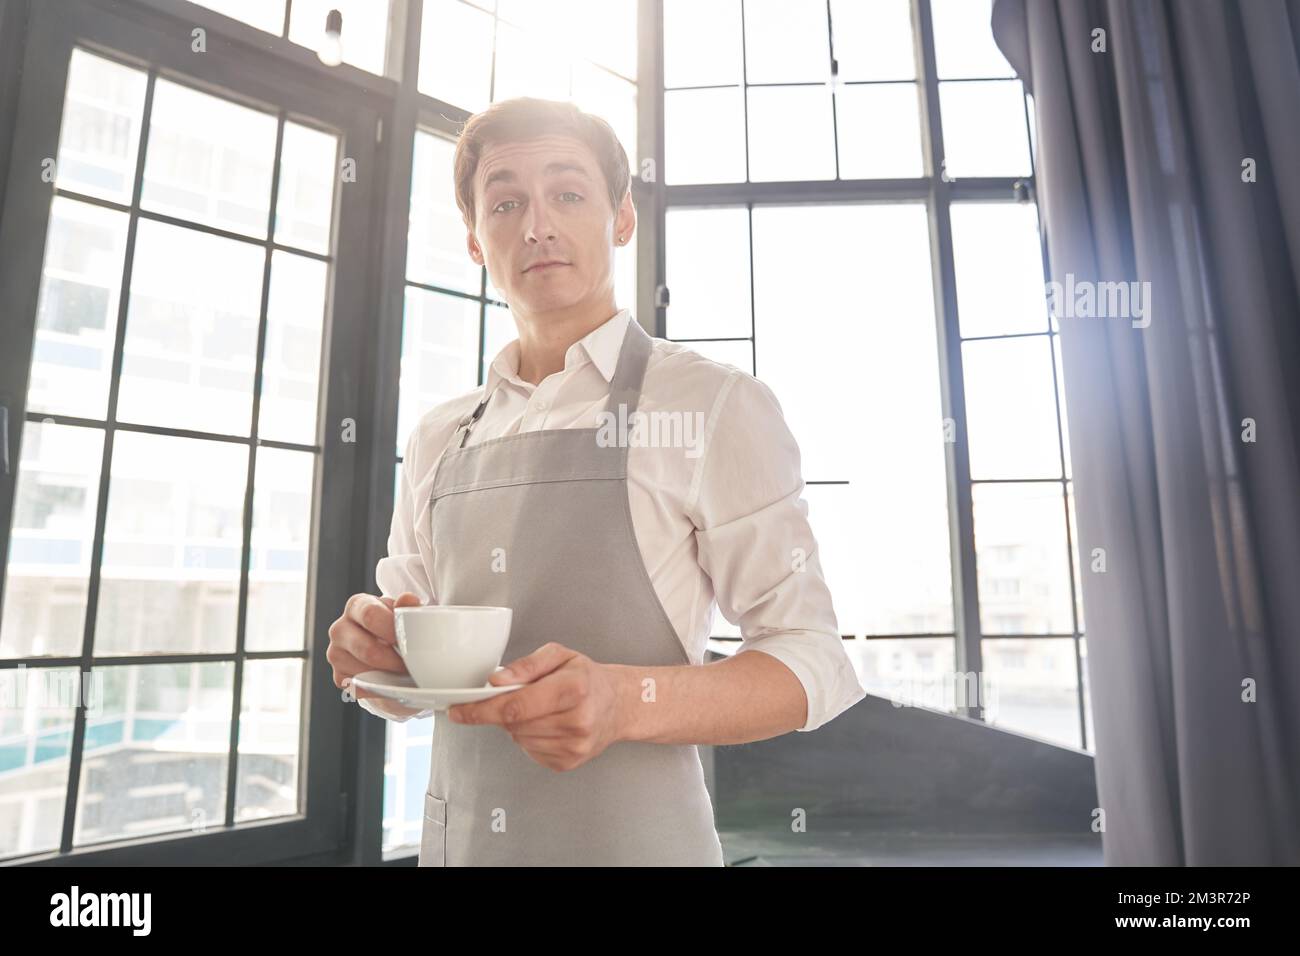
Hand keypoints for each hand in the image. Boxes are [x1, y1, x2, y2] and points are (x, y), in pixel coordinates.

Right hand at [327, 591, 421, 702]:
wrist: (387, 647)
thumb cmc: (395, 625)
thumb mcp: (403, 612)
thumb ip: (407, 607)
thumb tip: (409, 600)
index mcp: (357, 606)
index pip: (370, 615)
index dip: (392, 630)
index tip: (409, 641)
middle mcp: (340, 629)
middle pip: (368, 650)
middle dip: (395, 661)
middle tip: (413, 664)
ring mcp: (336, 654)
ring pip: (365, 672)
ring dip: (390, 676)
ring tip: (404, 671)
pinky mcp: (338, 677)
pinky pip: (361, 687)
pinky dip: (380, 687)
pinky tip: (390, 679)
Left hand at [447, 643, 625, 771]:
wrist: (618, 705)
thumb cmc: (586, 678)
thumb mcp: (559, 655)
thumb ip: (525, 665)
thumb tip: (496, 681)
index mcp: (574, 688)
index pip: (516, 706)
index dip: (481, 710)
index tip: (458, 711)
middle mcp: (577, 721)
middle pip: (514, 724)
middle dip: (503, 712)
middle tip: (517, 697)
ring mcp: (574, 746)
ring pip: (519, 739)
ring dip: (518, 725)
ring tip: (541, 709)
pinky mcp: (569, 763)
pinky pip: (530, 751)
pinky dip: (530, 737)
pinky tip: (548, 724)